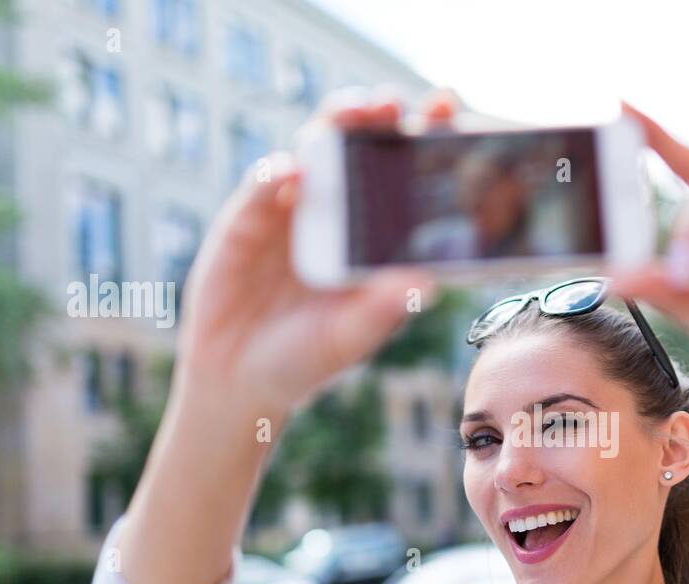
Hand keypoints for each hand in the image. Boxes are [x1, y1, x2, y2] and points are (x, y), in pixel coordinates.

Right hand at [173, 87, 458, 418]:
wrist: (237, 376)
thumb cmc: (306, 359)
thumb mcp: (348, 339)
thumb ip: (381, 312)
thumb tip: (425, 285)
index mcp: (375, 237)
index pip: (406, 176)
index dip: (426, 143)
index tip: (450, 117)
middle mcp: (340, 211)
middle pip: (363, 145)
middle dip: (383, 116)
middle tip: (400, 103)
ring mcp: (295, 207)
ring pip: (317, 146)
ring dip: (337, 124)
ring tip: (359, 112)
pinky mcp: (250, 215)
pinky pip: (265, 183)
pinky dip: (280, 173)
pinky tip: (295, 173)